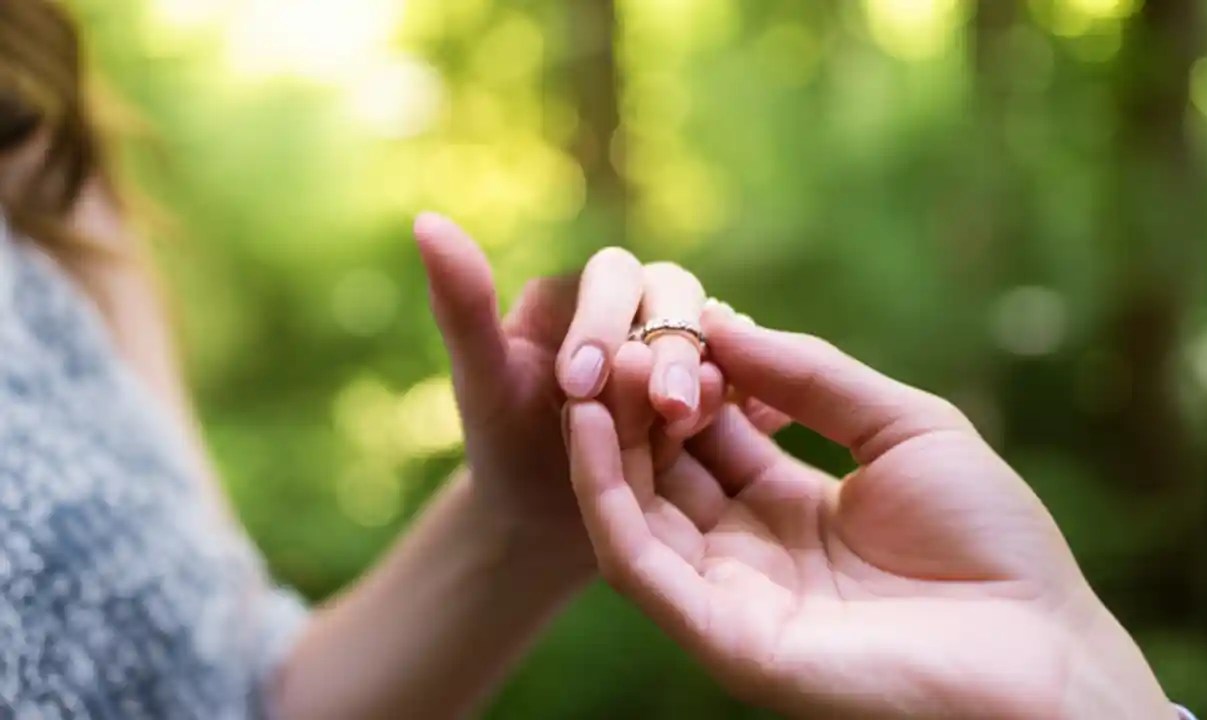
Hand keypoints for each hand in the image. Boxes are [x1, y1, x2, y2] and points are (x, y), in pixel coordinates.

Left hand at [412, 214, 726, 571]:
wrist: (548, 518)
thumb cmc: (504, 443)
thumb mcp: (479, 380)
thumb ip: (461, 305)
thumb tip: (426, 219)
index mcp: (587, 293)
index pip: (611, 278)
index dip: (602, 322)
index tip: (579, 383)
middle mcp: (644, 310)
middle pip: (678, 298)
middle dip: (671, 349)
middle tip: (666, 407)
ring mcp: (688, 350)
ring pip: (721, 339)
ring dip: (719, 372)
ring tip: (701, 419)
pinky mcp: (723, 392)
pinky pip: (752, 384)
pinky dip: (759, 398)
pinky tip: (766, 421)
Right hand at [566, 310, 1173, 718]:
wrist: (1041, 654)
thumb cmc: (993, 545)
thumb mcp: (906, 427)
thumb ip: (814, 377)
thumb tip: (721, 322)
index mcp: (791, 508)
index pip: (708, 434)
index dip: (686, 376)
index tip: (675, 320)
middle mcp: (748, 553)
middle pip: (662, 468)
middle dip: (636, 400)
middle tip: (617, 338)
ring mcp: (729, 597)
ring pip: (632, 510)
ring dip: (604, 438)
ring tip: (591, 367)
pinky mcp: (722, 636)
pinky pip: (637, 561)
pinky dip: (604, 491)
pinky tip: (592, 423)